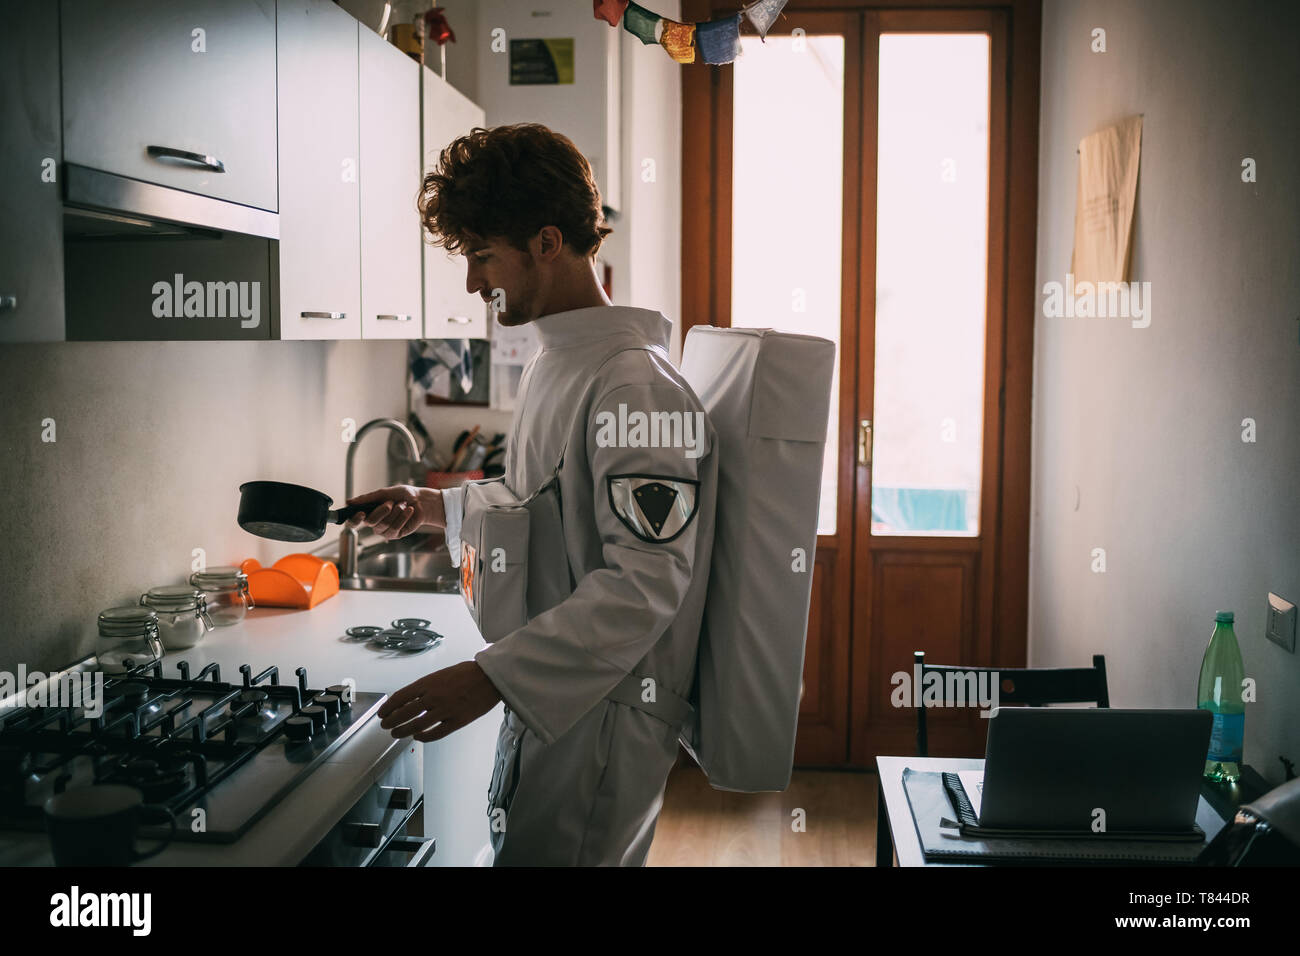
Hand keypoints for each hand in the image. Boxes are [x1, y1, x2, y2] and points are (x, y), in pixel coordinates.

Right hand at [344, 484, 443, 539]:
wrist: (420, 500)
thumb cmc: (402, 495)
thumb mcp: (383, 493)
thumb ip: (366, 499)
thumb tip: (349, 502)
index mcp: (368, 512)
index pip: (354, 521)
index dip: (354, 520)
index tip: (361, 513)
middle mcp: (375, 523)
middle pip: (371, 522)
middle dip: (383, 510)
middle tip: (392, 502)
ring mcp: (384, 530)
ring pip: (384, 524)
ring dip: (396, 512)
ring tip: (403, 505)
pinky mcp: (396, 534)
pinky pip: (395, 527)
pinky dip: (403, 517)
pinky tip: (409, 511)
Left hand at [378, 661, 502, 741]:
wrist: (490, 677)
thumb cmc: (467, 673)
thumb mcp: (441, 674)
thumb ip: (426, 687)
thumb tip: (409, 700)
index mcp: (428, 683)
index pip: (401, 697)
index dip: (388, 707)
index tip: (382, 713)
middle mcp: (433, 697)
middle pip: (404, 713)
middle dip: (391, 721)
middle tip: (385, 725)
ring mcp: (445, 710)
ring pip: (416, 726)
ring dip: (403, 731)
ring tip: (396, 734)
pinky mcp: (457, 721)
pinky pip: (435, 733)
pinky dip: (423, 737)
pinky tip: (418, 737)